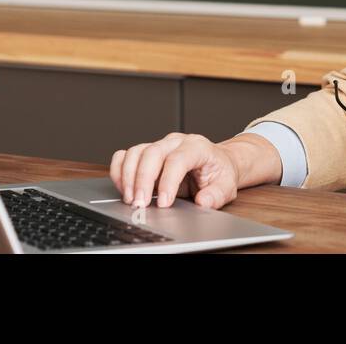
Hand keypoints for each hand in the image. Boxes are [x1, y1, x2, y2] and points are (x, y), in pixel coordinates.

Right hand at [109, 131, 275, 210]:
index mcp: (197, 146)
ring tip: (130, 199)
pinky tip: (123, 188)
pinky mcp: (146, 152)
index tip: (164, 203)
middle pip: (152, 153)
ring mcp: (159, 144)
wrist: (216, 162)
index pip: (178, 159)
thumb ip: (216, 195)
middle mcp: (175, 141)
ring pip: (136, 152)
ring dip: (128, 176)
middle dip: (143, 180)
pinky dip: (119, 171)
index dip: (168, 181)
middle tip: (140, 204)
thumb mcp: (226, 186)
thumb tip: (203, 201)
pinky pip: (126, 155)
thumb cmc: (219, 172)